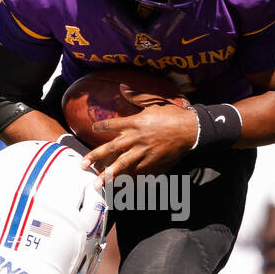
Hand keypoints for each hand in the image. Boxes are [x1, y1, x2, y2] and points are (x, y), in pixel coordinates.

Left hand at [81, 86, 197, 184]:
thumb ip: (136, 97)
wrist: (191, 129)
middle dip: (96, 157)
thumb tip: (122, 87)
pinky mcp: (153, 163)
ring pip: (123, 165)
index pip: (112, 124)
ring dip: (109, 174)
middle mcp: (137, 138)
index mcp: (135, 122)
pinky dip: (130, 180)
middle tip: (83, 165)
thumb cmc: (173, 114)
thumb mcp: (154, 102)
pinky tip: (121, 186)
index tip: (93, 129)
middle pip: (112, 149)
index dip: (101, 126)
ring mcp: (144, 153)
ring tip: (98, 183)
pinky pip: (138, 173)